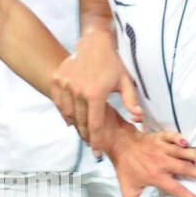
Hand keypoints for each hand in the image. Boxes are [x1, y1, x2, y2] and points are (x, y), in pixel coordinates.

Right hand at [51, 29, 142, 155]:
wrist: (94, 42)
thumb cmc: (113, 62)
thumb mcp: (125, 81)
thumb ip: (131, 100)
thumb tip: (137, 118)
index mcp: (95, 94)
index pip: (95, 125)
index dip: (97, 142)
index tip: (98, 154)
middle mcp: (77, 91)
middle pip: (81, 122)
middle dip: (87, 136)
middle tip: (92, 145)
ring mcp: (65, 85)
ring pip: (69, 114)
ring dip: (76, 126)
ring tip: (83, 133)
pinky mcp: (58, 79)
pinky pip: (59, 102)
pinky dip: (64, 112)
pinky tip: (71, 118)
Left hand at [105, 124, 195, 196]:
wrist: (120, 145)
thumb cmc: (126, 170)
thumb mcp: (128, 194)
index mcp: (156, 176)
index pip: (179, 190)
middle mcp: (162, 162)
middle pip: (188, 169)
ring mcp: (162, 148)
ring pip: (185, 152)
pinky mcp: (162, 137)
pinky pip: (175, 136)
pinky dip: (183, 138)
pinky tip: (190, 143)